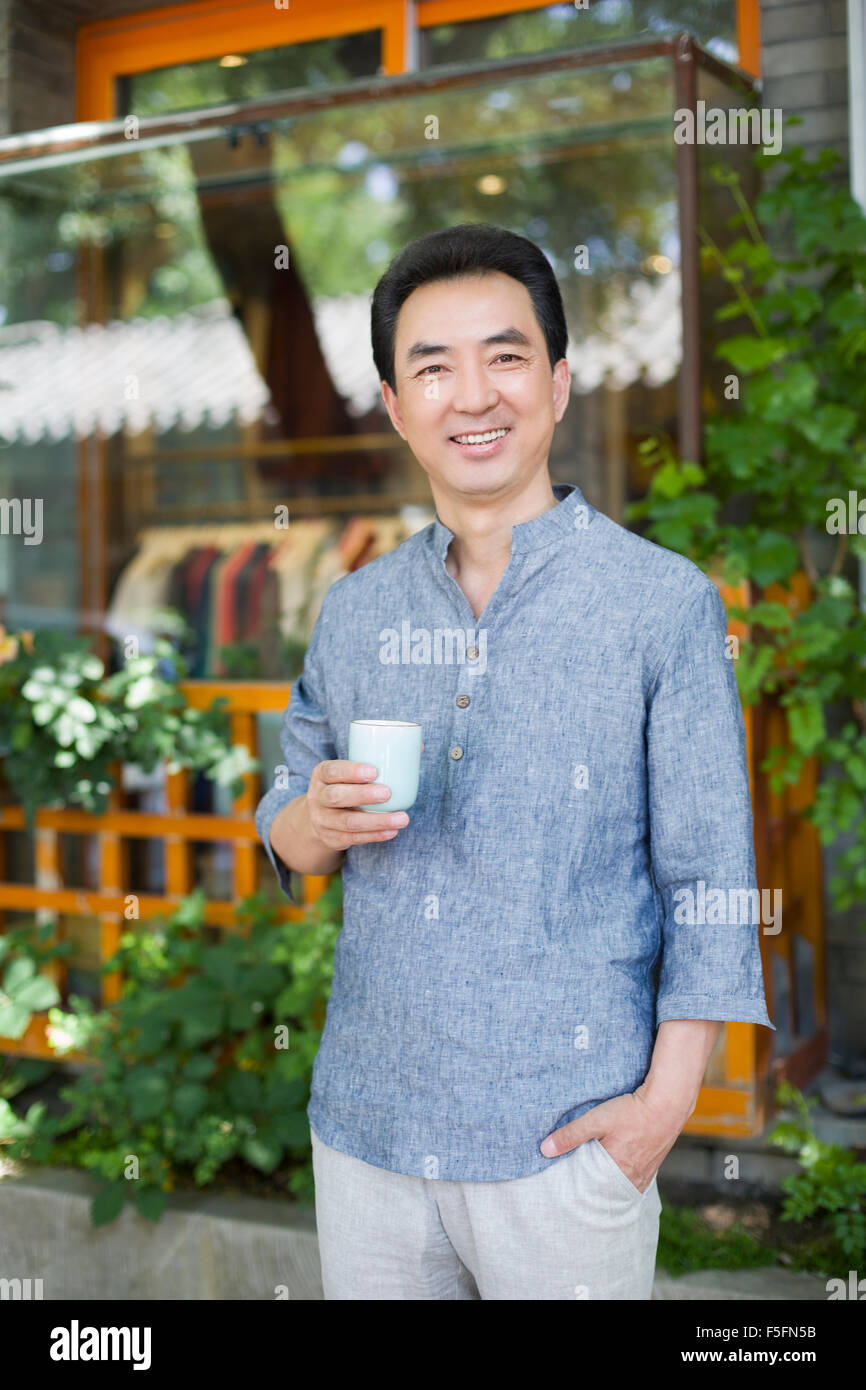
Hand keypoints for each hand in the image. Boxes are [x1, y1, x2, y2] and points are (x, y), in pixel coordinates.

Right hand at [306, 745, 423, 851]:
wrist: (321, 816)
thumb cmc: (345, 785)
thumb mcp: (350, 771)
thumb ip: (377, 758)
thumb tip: (417, 747)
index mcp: (321, 774)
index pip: (331, 771)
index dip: (351, 771)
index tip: (374, 771)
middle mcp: (317, 797)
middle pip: (335, 797)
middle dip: (362, 795)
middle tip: (388, 793)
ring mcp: (322, 820)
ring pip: (347, 822)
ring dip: (376, 821)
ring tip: (402, 818)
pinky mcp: (331, 838)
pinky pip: (353, 838)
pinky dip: (375, 836)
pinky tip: (392, 831)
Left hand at [538, 1086, 685, 1192]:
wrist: (668, 1102)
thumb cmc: (632, 1112)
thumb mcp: (596, 1120)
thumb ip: (570, 1135)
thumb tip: (545, 1149)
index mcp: (618, 1173)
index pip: (594, 1193)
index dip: (581, 1192)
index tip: (567, 1192)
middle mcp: (634, 1179)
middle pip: (609, 1192)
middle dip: (595, 1190)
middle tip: (578, 1189)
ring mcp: (647, 1173)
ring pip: (622, 1185)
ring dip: (610, 1183)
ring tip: (595, 1180)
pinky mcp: (654, 1164)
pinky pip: (635, 1178)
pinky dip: (623, 1177)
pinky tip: (617, 1170)